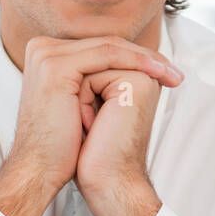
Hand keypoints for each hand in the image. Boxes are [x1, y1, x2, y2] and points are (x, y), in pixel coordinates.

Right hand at [0, 36, 180, 215]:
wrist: (40, 171)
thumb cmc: (61, 148)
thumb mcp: (80, 107)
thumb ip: (96, 83)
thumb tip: (131, 73)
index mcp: (46, 56)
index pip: (99, 48)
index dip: (134, 58)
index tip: (164, 73)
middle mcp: (42, 49)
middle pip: (105, 44)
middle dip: (144, 57)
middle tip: (174, 72)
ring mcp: (47, 55)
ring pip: (109, 47)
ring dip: (146, 59)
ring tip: (172, 74)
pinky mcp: (56, 66)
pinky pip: (107, 55)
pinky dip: (136, 62)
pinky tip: (157, 72)